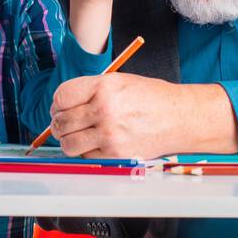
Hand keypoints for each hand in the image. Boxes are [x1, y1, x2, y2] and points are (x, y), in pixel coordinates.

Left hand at [49, 73, 234, 158]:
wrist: (181, 117)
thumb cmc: (153, 98)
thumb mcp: (121, 82)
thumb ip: (91, 91)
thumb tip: (63, 105)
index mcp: (104, 86)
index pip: (62, 96)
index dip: (57, 104)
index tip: (59, 108)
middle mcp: (104, 109)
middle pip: (61, 121)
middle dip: (58, 124)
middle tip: (63, 124)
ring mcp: (109, 134)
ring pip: (69, 143)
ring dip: (68, 141)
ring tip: (77, 136)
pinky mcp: (115, 154)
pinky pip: (86, 156)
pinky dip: (87, 151)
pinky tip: (98, 143)